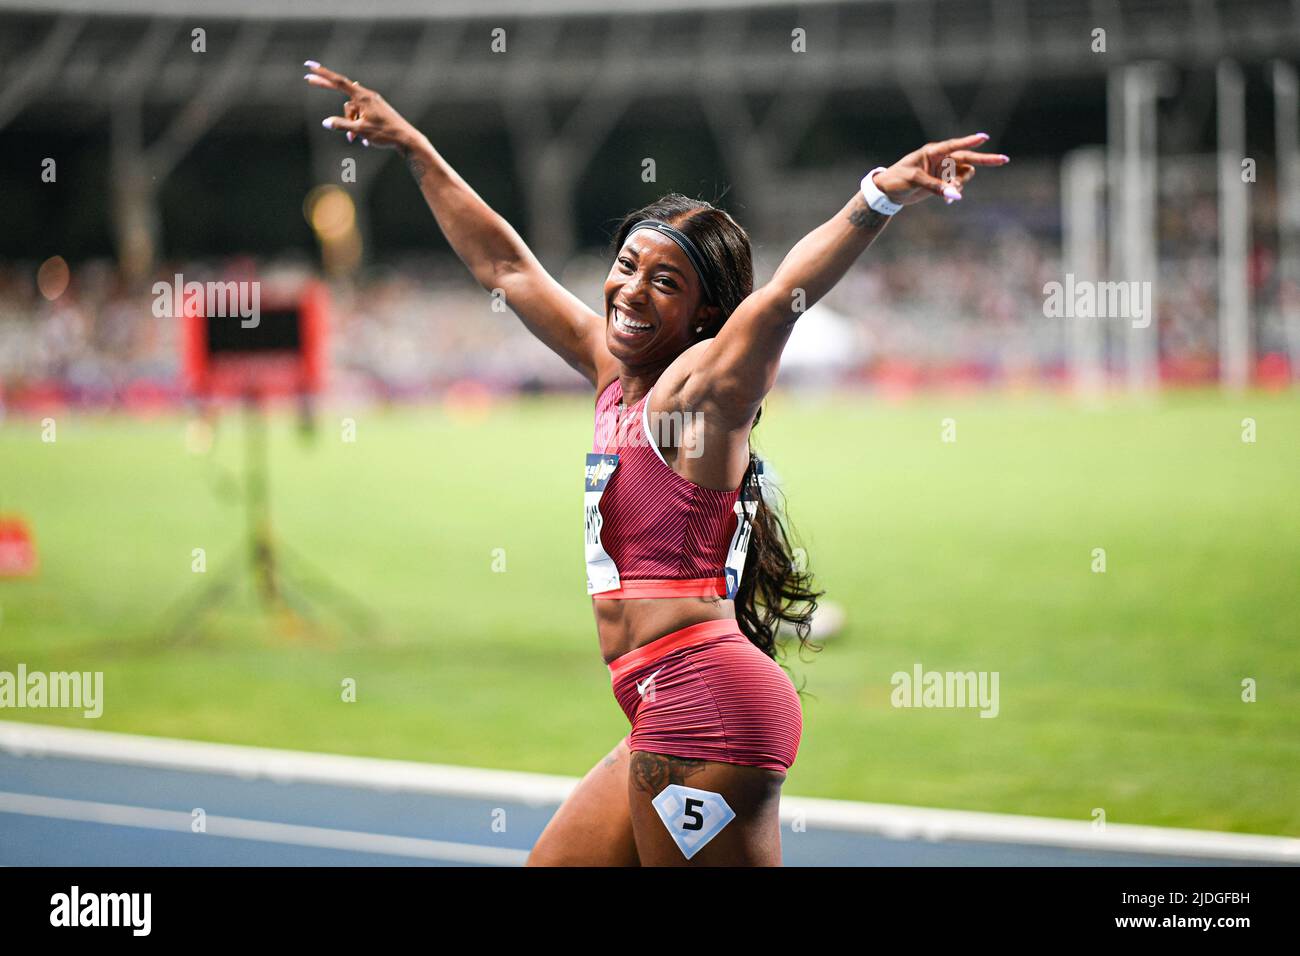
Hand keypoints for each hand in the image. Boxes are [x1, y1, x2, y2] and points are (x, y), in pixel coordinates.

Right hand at [304, 60, 417, 149]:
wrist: (406, 139)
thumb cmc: (385, 134)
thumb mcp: (360, 130)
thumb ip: (342, 125)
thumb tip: (326, 122)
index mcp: (363, 97)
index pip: (339, 82)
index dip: (323, 75)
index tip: (311, 67)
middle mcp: (367, 96)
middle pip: (343, 97)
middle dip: (328, 93)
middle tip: (308, 80)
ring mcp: (373, 103)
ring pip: (352, 111)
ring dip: (350, 125)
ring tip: (356, 140)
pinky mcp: (377, 111)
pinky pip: (361, 116)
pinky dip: (359, 127)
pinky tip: (365, 140)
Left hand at [870, 133, 1008, 205]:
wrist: (887, 192)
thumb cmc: (897, 180)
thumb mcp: (915, 181)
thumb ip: (936, 187)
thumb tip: (956, 196)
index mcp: (932, 152)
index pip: (954, 145)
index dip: (970, 141)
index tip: (985, 137)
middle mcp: (941, 159)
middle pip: (967, 158)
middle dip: (985, 159)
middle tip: (1004, 160)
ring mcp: (943, 170)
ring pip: (963, 174)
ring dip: (962, 184)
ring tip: (951, 194)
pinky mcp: (942, 181)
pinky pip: (956, 185)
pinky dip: (956, 191)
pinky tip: (950, 199)